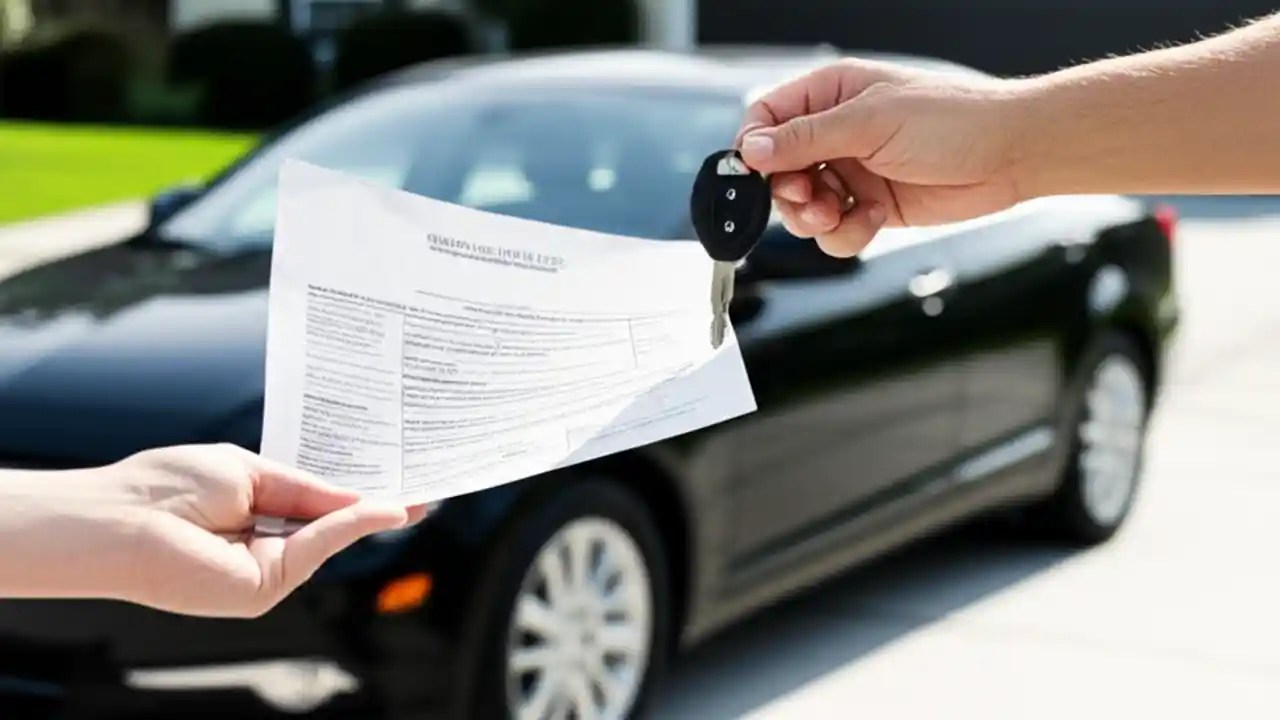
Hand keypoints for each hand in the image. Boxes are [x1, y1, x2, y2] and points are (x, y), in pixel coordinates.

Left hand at [103, 443, 421, 617]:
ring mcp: (265, 571)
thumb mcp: (252, 473)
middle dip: (376, 505)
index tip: (398, 478)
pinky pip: (317, 550)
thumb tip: (362, 498)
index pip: (317, 503)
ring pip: (330, 537)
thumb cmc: (166, 487)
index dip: (356, 490)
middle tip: (425, 489)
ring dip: (371, 514)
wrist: (120, 520)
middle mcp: (263, 545)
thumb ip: (308, 490)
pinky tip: (384, 509)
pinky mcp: (263, 588)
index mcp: (255, 512)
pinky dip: (351, 527)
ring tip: (414, 495)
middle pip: (330, 523)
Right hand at [735, 58, 1027, 256]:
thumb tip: (753, 149)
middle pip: (779, 173)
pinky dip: (847, 233)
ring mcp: (852, 172)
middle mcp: (836, 134)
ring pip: (803, 208)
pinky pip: (835, 231)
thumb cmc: (953, 119)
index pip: (767, 120)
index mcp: (830, 96)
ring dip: (815, 219)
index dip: (755, 150)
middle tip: (808, 199)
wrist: (1009, 155)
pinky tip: (873, 218)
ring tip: (838, 213)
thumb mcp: (869, 121)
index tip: (756, 174)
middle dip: (788, 193)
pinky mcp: (869, 206)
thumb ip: (806, 138)